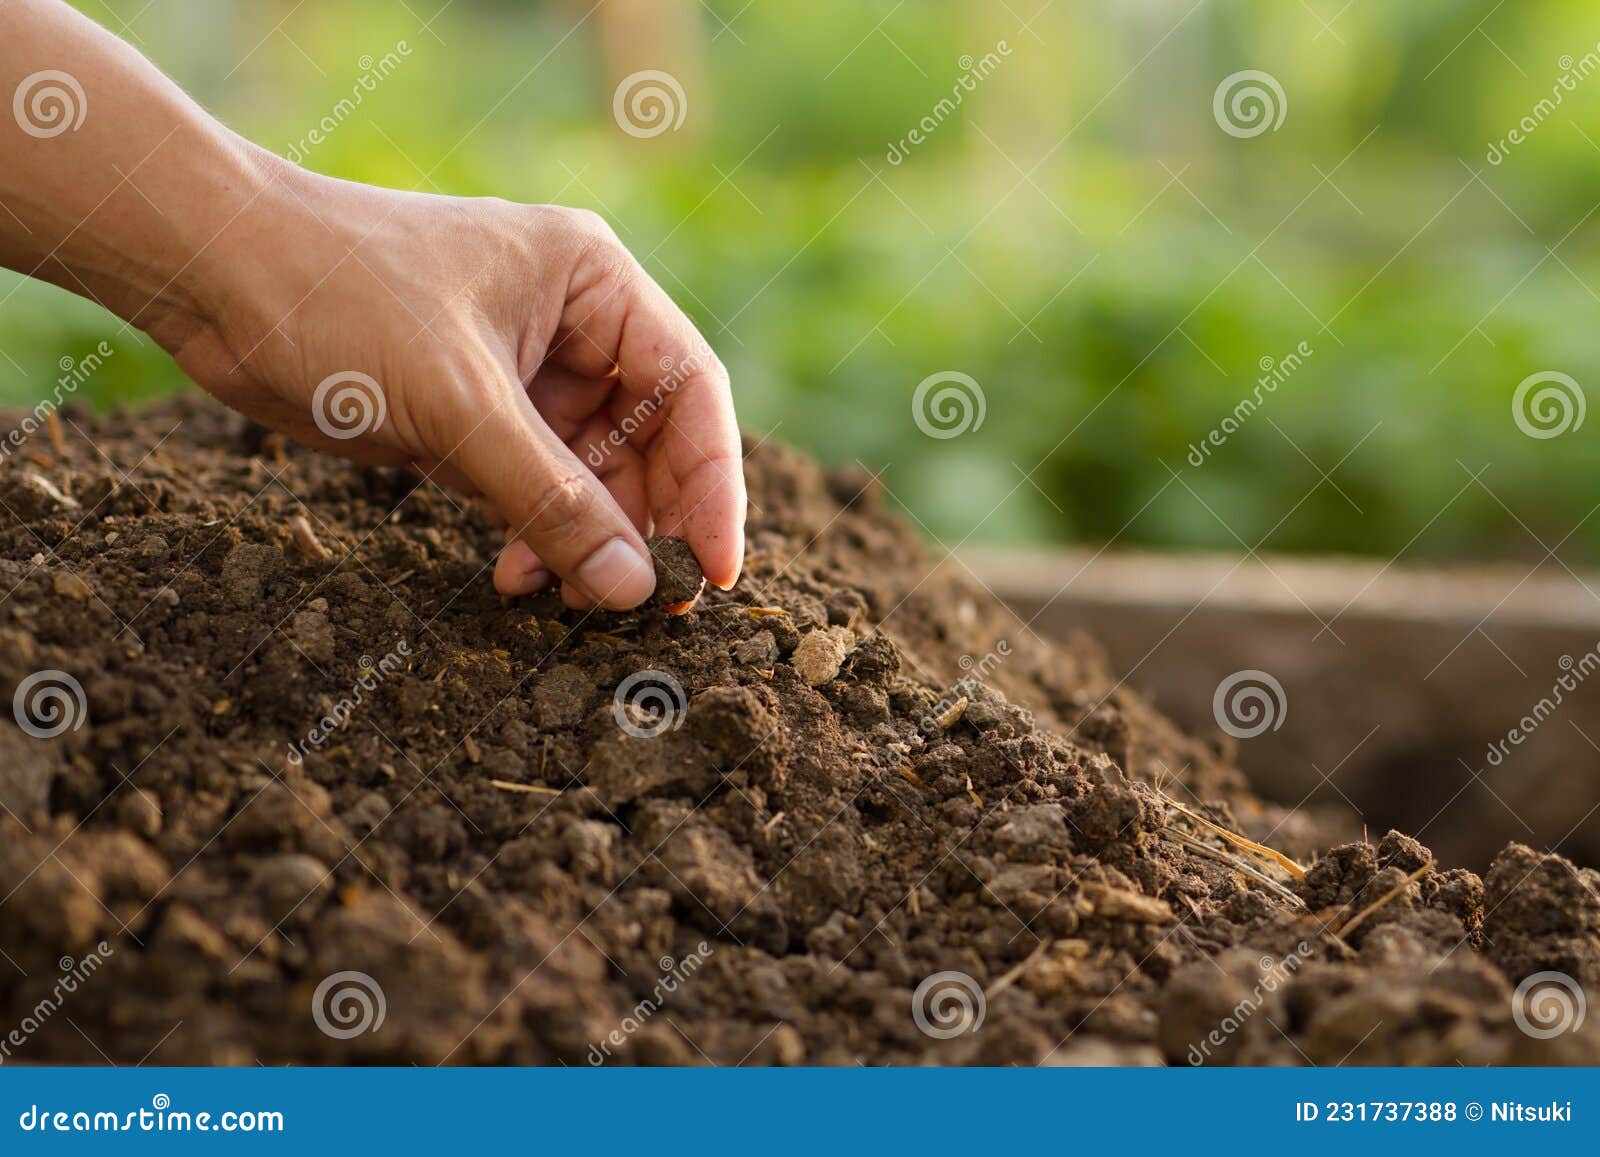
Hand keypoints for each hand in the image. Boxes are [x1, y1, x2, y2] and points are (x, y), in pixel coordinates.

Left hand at [149, 160, 745, 610]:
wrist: (212, 276)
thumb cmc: (337, 297)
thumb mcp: (457, 404)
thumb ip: (551, 501)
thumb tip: (633, 589)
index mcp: (594, 281)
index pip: (689, 389)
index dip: (713, 485)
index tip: (714, 572)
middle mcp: (573, 322)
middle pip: (650, 440)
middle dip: (644, 523)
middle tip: (642, 604)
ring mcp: (524, 370)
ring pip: (592, 473)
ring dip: (582, 539)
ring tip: (558, 596)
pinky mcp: (475, 412)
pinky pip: (533, 487)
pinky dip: (531, 535)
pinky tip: (509, 576)